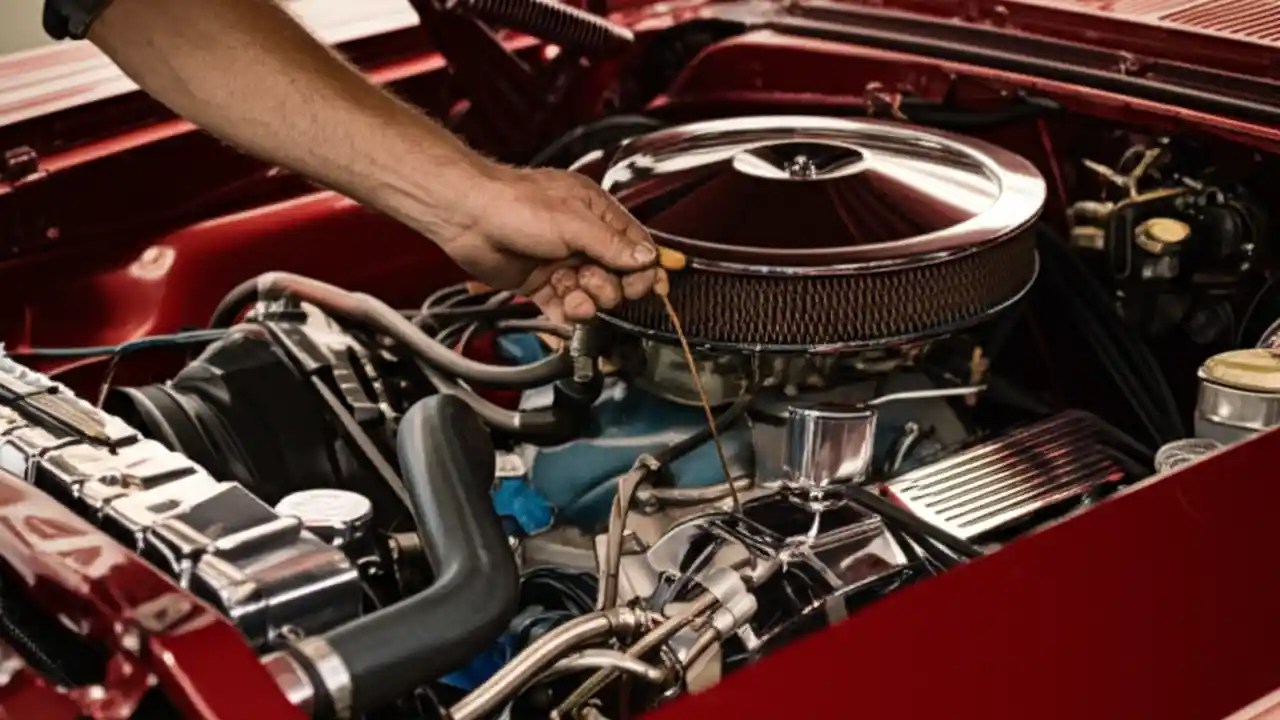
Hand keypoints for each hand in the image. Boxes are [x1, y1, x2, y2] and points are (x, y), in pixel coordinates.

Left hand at [439, 165, 664, 322]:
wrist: (469, 217)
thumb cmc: (515, 205)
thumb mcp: (573, 222)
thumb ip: (611, 244)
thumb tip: (647, 259)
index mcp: (597, 214)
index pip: (636, 247)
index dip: (644, 270)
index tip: (647, 287)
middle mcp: (583, 240)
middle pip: (617, 277)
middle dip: (609, 286)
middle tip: (591, 280)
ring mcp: (562, 263)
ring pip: (592, 296)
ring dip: (586, 299)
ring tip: (570, 290)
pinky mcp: (542, 284)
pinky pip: (566, 308)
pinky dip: (568, 312)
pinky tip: (563, 305)